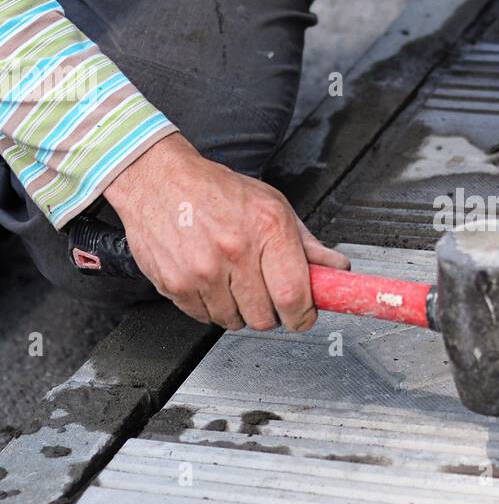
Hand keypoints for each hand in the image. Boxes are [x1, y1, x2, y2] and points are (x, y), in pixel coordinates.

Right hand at [103, 134, 348, 329]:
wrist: (157, 180)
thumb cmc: (216, 192)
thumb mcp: (272, 206)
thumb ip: (307, 244)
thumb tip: (337, 270)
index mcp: (267, 228)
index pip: (295, 296)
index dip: (303, 316)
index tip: (303, 315)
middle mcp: (235, 251)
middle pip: (266, 318)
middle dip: (271, 312)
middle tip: (264, 291)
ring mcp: (202, 271)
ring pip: (235, 322)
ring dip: (239, 309)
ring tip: (232, 279)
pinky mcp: (176, 285)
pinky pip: (206, 319)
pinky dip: (212, 307)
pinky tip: (210, 280)